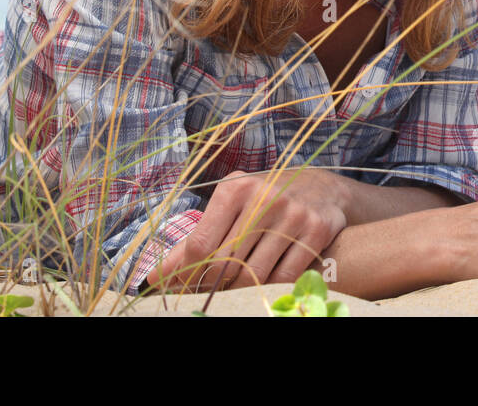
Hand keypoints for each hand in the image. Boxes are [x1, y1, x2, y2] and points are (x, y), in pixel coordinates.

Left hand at [147, 167, 348, 291]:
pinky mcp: (316, 230)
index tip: (181, 287)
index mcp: (235, 188)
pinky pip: (283, 276)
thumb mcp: (229, 208)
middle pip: (225, 263)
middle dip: (212, 284)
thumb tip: (155, 279)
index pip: (201, 245)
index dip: (186, 273)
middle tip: (210, 290)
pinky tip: (265, 278)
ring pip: (254, 274)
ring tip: (237, 284)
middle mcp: (265, 197)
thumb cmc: (264, 199)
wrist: (322, 188)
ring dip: (241, 287)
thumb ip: (195, 240)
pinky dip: (270, 285)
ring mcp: (293, 214)